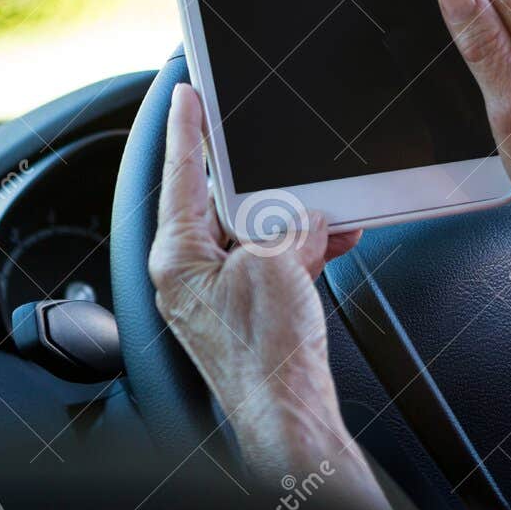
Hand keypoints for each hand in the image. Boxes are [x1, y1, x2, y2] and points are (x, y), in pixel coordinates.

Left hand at [147, 83, 360, 475]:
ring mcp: (217, 295)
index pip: (179, 176)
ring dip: (294, 222)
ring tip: (328, 217)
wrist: (290, 415)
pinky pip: (273, 264)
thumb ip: (283, 223)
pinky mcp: (247, 312)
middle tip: (284, 167)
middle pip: (222, 204)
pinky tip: (333, 243)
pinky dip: (302, 251)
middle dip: (263, 186)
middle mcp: (189, 275)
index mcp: (177, 257)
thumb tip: (299, 217)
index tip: (185, 93)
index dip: (185, 129)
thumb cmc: (267, 356)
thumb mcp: (277, 265)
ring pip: (255, 234)